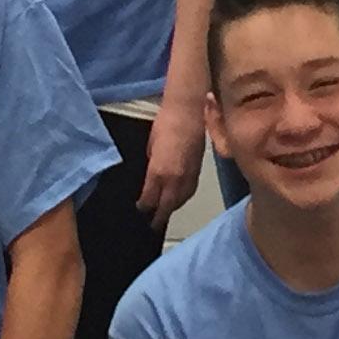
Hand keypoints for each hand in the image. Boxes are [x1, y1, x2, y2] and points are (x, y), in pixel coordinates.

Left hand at [136, 96, 205, 230]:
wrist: (188, 112)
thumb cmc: (164, 124)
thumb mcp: (150, 148)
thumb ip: (151, 167)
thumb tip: (150, 179)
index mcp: (158, 172)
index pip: (150, 199)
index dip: (144, 208)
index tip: (139, 212)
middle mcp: (175, 179)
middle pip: (166, 206)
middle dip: (158, 217)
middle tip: (151, 226)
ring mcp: (189, 176)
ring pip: (180, 201)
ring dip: (171, 208)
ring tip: (164, 214)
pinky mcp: (198, 171)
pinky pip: (190, 192)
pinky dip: (182, 198)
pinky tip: (178, 199)